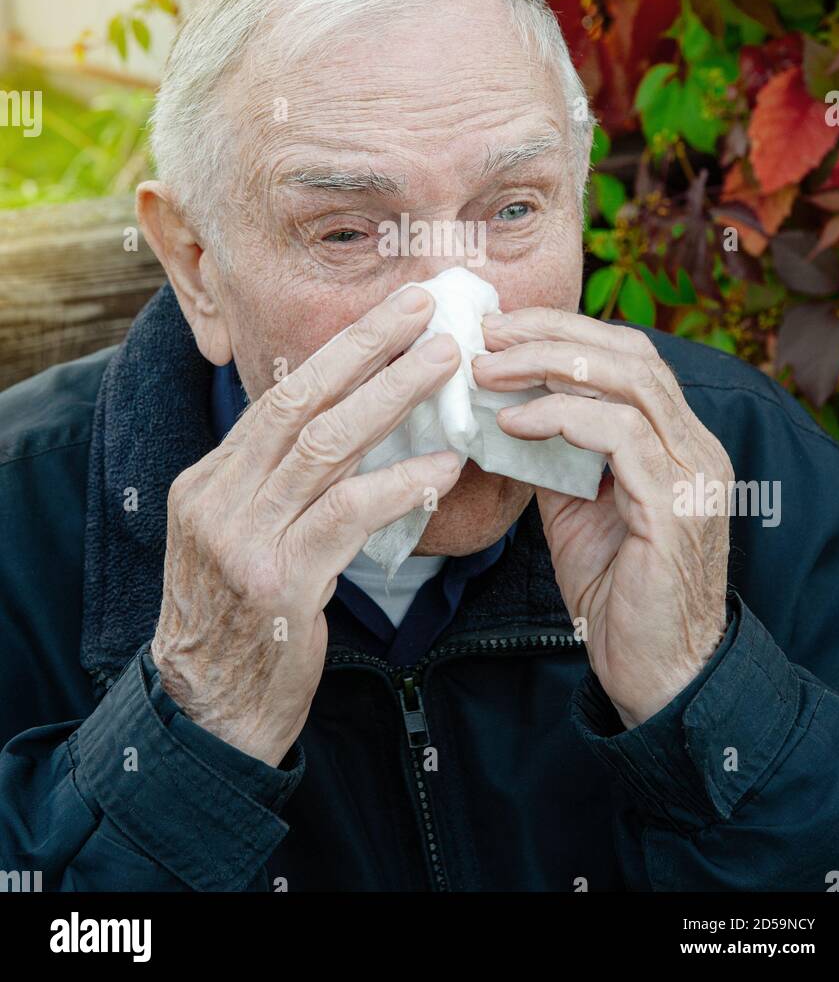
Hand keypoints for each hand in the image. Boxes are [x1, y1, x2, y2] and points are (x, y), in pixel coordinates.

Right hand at [151, 286, 461, 765]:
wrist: (210, 715)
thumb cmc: (243, 623)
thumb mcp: (243, 539)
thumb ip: (281, 485)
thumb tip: (352, 426)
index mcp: (210, 480)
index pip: (279, 396)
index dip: (341, 350)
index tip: (393, 313)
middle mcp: (218, 498)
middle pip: (296, 401)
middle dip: (364, 346)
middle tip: (423, 306)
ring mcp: (243, 539)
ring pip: (323, 445)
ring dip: (390, 397)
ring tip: (445, 364)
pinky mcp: (278, 583)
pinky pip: (345, 515)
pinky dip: (396, 483)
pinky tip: (441, 465)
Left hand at [472, 309, 731, 728]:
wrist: (658, 676)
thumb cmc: (616, 596)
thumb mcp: (574, 511)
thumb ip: (554, 457)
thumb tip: (500, 410)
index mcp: (677, 441)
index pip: (629, 355)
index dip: (564, 330)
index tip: (499, 331)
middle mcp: (696, 446)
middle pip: (631, 353)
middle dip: (552, 332)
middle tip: (487, 334)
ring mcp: (693, 474)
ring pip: (629, 382)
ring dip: (549, 365)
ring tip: (490, 371)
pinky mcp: (678, 506)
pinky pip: (621, 435)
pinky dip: (562, 417)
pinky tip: (515, 423)